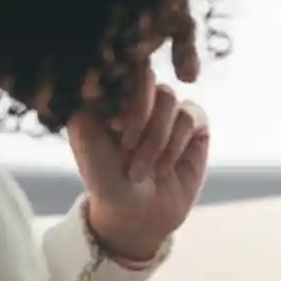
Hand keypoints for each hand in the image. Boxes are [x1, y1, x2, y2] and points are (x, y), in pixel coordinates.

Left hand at [67, 79, 209, 260]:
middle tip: (126, 144)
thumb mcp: (85, 136)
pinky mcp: (195, 126)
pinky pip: (191, 116)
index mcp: (112, 92)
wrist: (134, 213)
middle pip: (146, 75)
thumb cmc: (104, 177)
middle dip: (137, 114)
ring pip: (168, 98)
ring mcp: (169, 110)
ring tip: (140, 168)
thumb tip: (100, 70)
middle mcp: (141, 95)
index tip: (112, 126)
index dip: (118, 94)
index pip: (120, 66)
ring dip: (154, 137)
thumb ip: (88, 97)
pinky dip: (175, 143)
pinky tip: (164, 166)